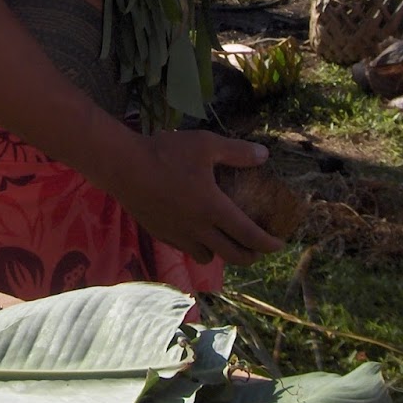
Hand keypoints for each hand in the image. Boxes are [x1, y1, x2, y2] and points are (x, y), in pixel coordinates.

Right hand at [105, 128, 284, 265]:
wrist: (122, 167)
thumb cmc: (166, 153)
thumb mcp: (205, 144)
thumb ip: (237, 152)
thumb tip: (265, 155)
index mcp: (214, 209)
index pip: (249, 236)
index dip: (268, 243)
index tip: (279, 244)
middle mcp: (199, 229)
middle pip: (233, 256)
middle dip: (251, 256)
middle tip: (258, 249)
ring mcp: (178, 235)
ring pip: (207, 257)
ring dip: (222, 253)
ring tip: (225, 240)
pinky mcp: (161, 234)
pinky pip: (185, 248)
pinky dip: (197, 246)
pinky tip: (195, 231)